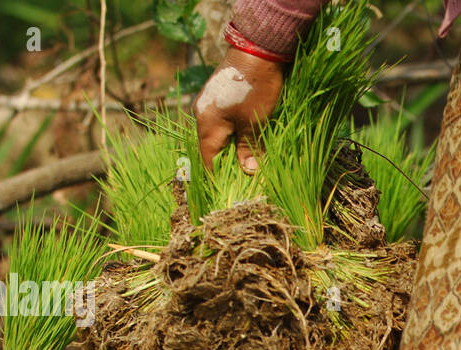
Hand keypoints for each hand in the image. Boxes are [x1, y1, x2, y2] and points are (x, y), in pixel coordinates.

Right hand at [195, 48, 284, 173]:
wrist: (258, 49)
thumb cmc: (255, 88)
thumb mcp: (255, 123)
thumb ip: (249, 149)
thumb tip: (248, 173)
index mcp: (207, 124)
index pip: (209, 159)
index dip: (220, 176)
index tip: (233, 189)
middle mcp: (202, 114)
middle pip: (212, 147)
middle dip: (227, 162)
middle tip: (245, 177)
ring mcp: (209, 103)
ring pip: (218, 133)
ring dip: (232, 147)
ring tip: (247, 160)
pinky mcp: (219, 95)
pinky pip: (223, 121)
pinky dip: (233, 132)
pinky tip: (246, 137)